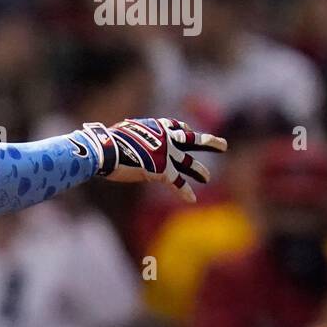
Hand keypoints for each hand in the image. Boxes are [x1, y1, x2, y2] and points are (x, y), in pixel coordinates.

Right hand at [76, 118, 227, 201]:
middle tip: (223, 145)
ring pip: (189, 163)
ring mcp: (167, 154)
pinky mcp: (162, 170)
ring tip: (207, 177)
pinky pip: (177, 183)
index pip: (177, 127)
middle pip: (193, 140)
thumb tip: (119, 139)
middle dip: (210, 142)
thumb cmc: (106, 142)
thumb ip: (130, 136)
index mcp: (156, 127)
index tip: (188, 132)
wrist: (103, 150)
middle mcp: (166, 139)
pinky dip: (184, 191)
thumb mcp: (122, 134)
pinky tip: (191, 199)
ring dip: (199, 171)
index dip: (184, 130)